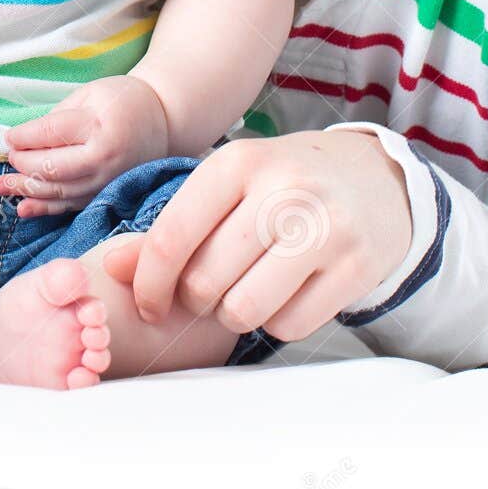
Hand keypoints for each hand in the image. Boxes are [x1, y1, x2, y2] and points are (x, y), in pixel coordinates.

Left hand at [0, 74, 169, 216]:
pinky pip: (70, 206)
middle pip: (51, 168)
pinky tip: (23, 209)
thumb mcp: (91, 94)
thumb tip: (22, 139)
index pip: (51, 135)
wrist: (163, 122)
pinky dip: (45, 209)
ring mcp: (106, 182)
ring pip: (58, 191)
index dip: (24, 137)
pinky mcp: (105, 195)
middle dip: (22, 164)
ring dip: (25, 190)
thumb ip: (57, 117)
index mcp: (100, 128)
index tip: (8, 137)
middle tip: (8, 157)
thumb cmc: (123, 101)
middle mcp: (104, 160)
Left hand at [102, 130, 412, 340]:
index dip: (148, 284)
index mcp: (240, 162)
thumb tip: (111, 268)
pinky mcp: (357, 267)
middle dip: (198, 298)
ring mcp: (326, 229)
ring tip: (250, 287)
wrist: (376, 179)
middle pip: (204, 282)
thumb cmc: (284, 185)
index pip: (171, 238)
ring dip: (236, 314)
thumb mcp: (228, 187)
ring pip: (244, 311)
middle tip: (215, 283)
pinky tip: (290, 291)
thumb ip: (170, 228)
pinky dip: (279, 321)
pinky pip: (290, 327)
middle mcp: (284, 190)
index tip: (150, 302)